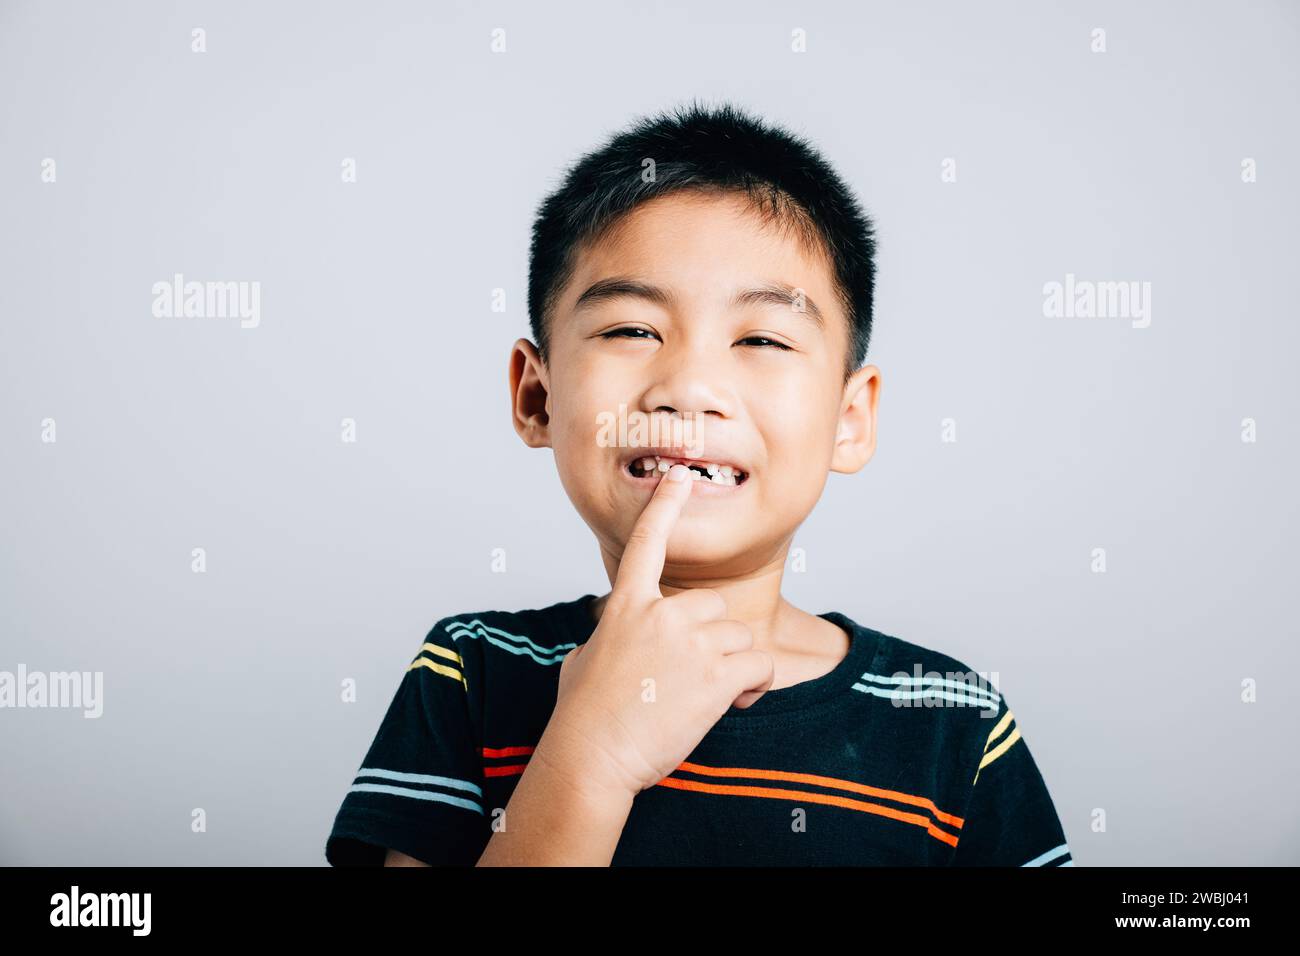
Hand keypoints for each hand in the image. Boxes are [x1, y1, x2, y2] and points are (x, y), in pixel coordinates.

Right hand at [544, 463, 773, 798]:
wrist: (591, 756)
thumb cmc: (582, 718)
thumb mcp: (583, 663)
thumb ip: (606, 641)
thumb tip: (602, 648)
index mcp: (625, 606)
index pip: (648, 542)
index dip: (665, 506)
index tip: (679, 476)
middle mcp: (661, 614)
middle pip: (713, 606)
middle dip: (713, 641)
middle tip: (693, 680)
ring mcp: (691, 642)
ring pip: (739, 636)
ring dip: (734, 667)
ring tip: (705, 701)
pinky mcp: (716, 675)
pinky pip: (760, 665)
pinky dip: (755, 687)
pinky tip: (733, 704)